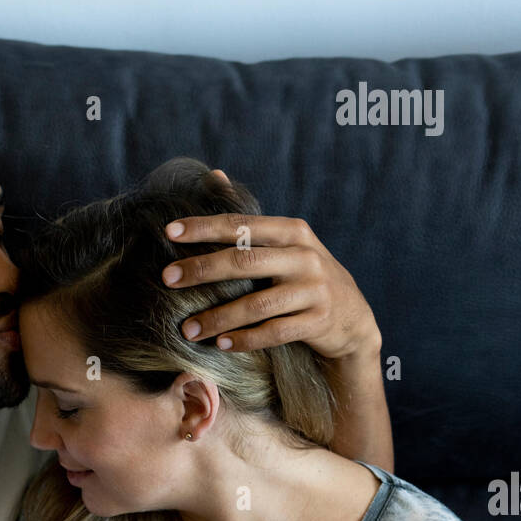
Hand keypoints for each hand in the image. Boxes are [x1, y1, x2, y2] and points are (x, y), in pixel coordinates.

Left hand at [162, 196, 381, 360]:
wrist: (353, 318)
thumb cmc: (305, 277)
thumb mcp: (286, 243)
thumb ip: (250, 220)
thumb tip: (214, 176)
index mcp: (292, 232)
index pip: (242, 225)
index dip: (204, 228)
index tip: (169, 232)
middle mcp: (304, 256)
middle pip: (244, 261)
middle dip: (201, 269)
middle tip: (167, 278)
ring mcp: (313, 290)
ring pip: (257, 304)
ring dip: (219, 317)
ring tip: (188, 329)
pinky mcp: (317, 321)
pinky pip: (274, 332)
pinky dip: (246, 339)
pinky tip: (221, 344)